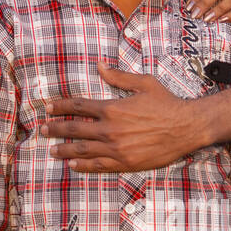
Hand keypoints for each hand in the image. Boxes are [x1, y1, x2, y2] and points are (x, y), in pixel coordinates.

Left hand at [40, 64, 203, 172]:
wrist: (187, 127)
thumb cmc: (167, 103)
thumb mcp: (144, 83)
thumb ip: (119, 76)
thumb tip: (99, 65)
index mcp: (112, 107)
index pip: (78, 106)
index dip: (60, 107)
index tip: (48, 108)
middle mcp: (110, 128)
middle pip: (74, 129)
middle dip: (56, 129)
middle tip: (42, 130)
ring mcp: (116, 148)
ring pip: (82, 149)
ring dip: (64, 149)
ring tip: (51, 150)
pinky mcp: (125, 162)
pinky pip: (98, 165)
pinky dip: (83, 165)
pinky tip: (73, 165)